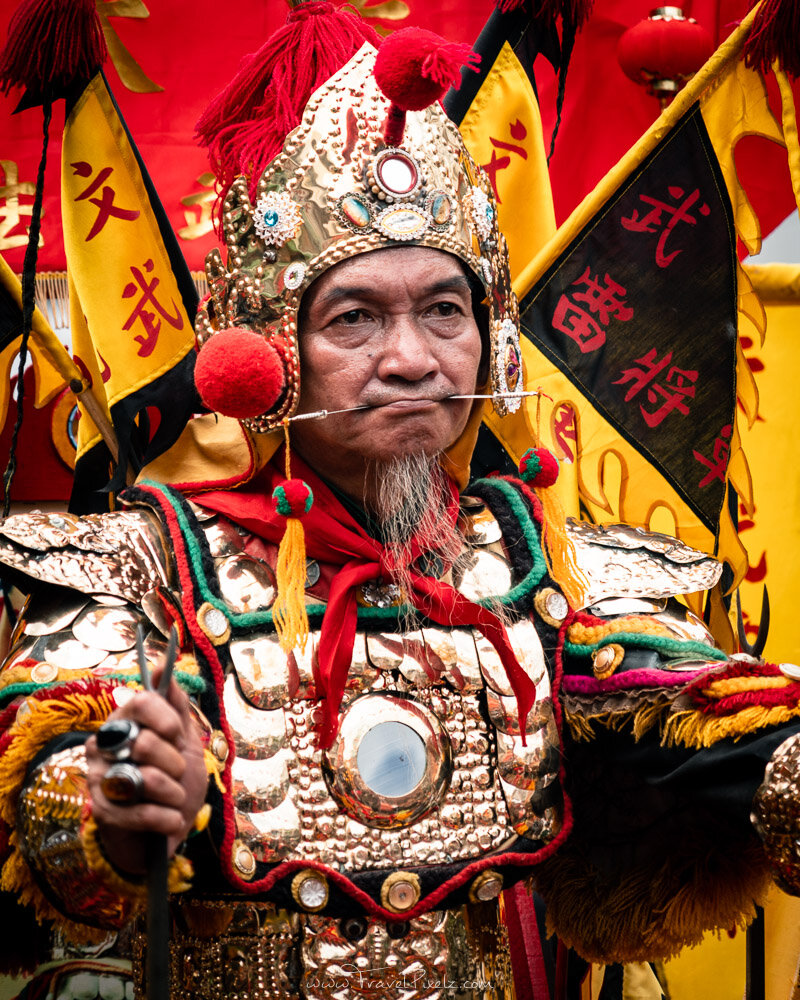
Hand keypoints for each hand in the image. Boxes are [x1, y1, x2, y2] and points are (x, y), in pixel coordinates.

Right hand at [85, 664, 207, 875]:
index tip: (177, 734)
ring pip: (145, 779)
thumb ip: (176, 706)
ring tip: (175, 799)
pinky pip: (141, 812)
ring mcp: (98, 778)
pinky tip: (172, 820)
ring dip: (174, 793)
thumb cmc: (175, 780)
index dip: (165, 718)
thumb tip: (163, 664)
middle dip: (175, 763)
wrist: (166, 828)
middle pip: (145, 743)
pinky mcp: (101, 811)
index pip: (140, 702)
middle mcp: (104, 745)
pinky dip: (167, 818)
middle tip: (178, 773)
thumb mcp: (185, 741)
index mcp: (125, 722)